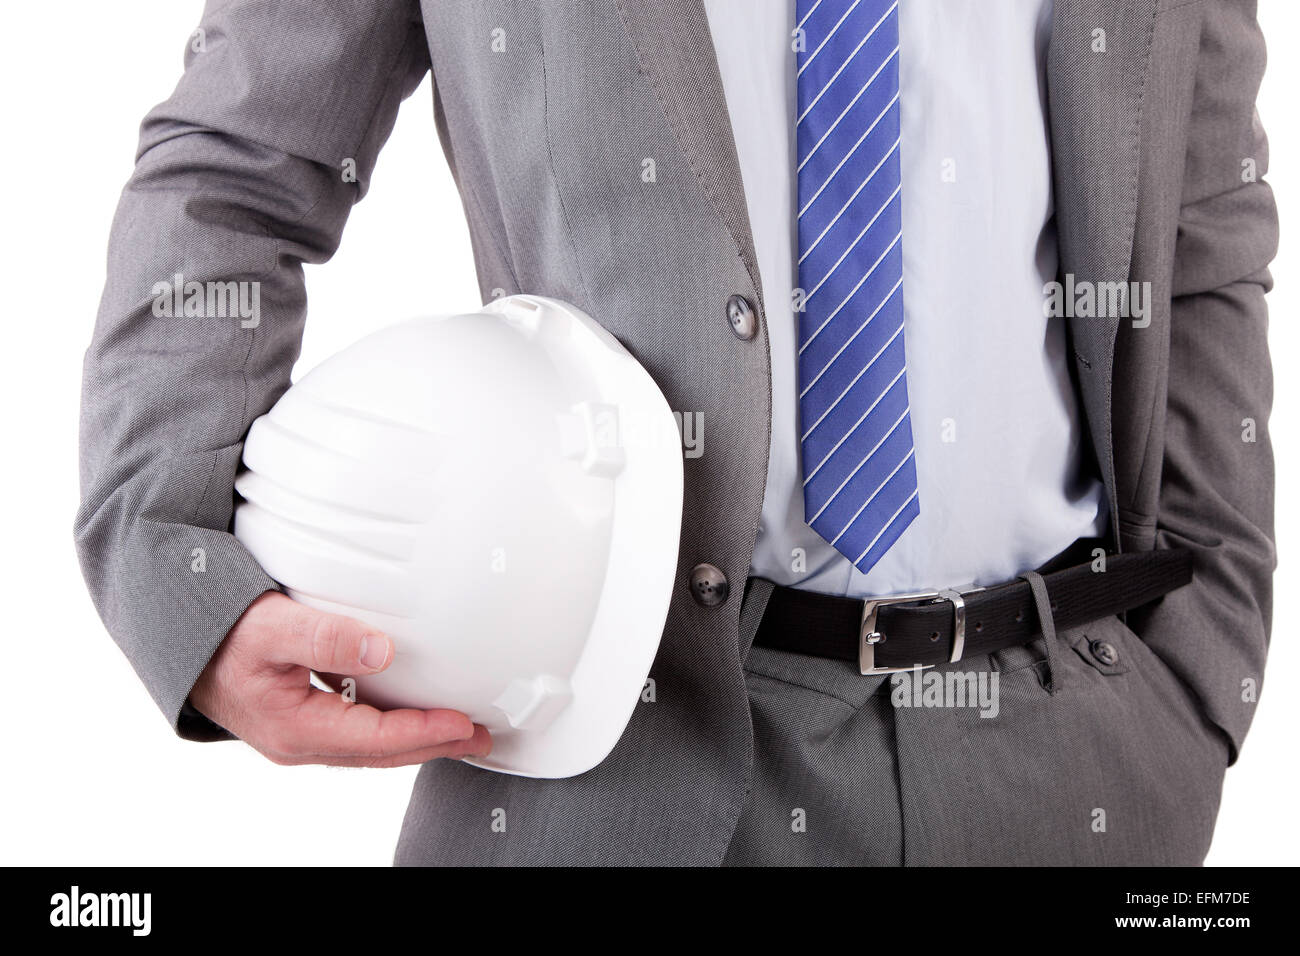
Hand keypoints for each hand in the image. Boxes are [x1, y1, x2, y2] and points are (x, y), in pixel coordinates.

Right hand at [190, 591, 490, 766]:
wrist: (176, 639)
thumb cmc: (220, 632)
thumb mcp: (272, 627)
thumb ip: (327, 637)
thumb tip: (382, 651)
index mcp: (296, 728)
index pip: (377, 739)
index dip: (425, 732)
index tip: (464, 723)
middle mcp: (299, 741)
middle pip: (380, 753)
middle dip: (434, 745)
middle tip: (480, 738)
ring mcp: (298, 735)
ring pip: (369, 746)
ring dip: (416, 739)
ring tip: (458, 731)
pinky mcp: (299, 720)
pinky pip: (355, 733)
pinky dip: (389, 727)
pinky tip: (408, 715)